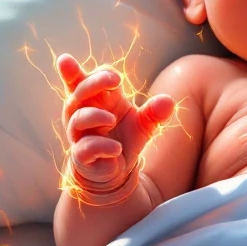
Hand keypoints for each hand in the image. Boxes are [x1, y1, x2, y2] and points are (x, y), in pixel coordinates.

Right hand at [56, 54, 174, 200]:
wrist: (116, 170)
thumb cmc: (124, 137)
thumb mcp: (143, 123)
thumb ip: (154, 111)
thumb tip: (169, 101)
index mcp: (97, 99)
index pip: (89, 78)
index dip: (101, 75)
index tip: (117, 79)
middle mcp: (83, 113)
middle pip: (78, 92)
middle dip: (93, 82)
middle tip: (115, 81)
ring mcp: (80, 134)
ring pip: (78, 119)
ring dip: (95, 115)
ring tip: (112, 119)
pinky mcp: (81, 156)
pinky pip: (85, 148)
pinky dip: (101, 146)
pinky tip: (116, 148)